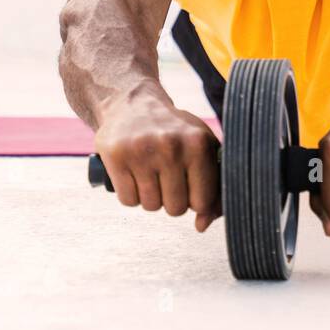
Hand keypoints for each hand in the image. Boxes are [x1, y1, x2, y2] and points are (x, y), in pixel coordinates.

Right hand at [94, 94, 220, 231]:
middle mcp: (171, 146)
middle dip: (171, 200)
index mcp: (198, 143)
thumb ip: (214, 187)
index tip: (189, 184)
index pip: (202, 201)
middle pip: (175, 208)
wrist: (132, 103)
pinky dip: (130, 194)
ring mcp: (142, 151)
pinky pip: (128, 200)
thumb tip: (202, 225)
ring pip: (150, 206)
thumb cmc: (174, 132)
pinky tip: (133, 174)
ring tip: (149, 173)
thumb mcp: (202, 148)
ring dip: (150, 197)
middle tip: (166, 177)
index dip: (195, 200)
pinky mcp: (116, 156)